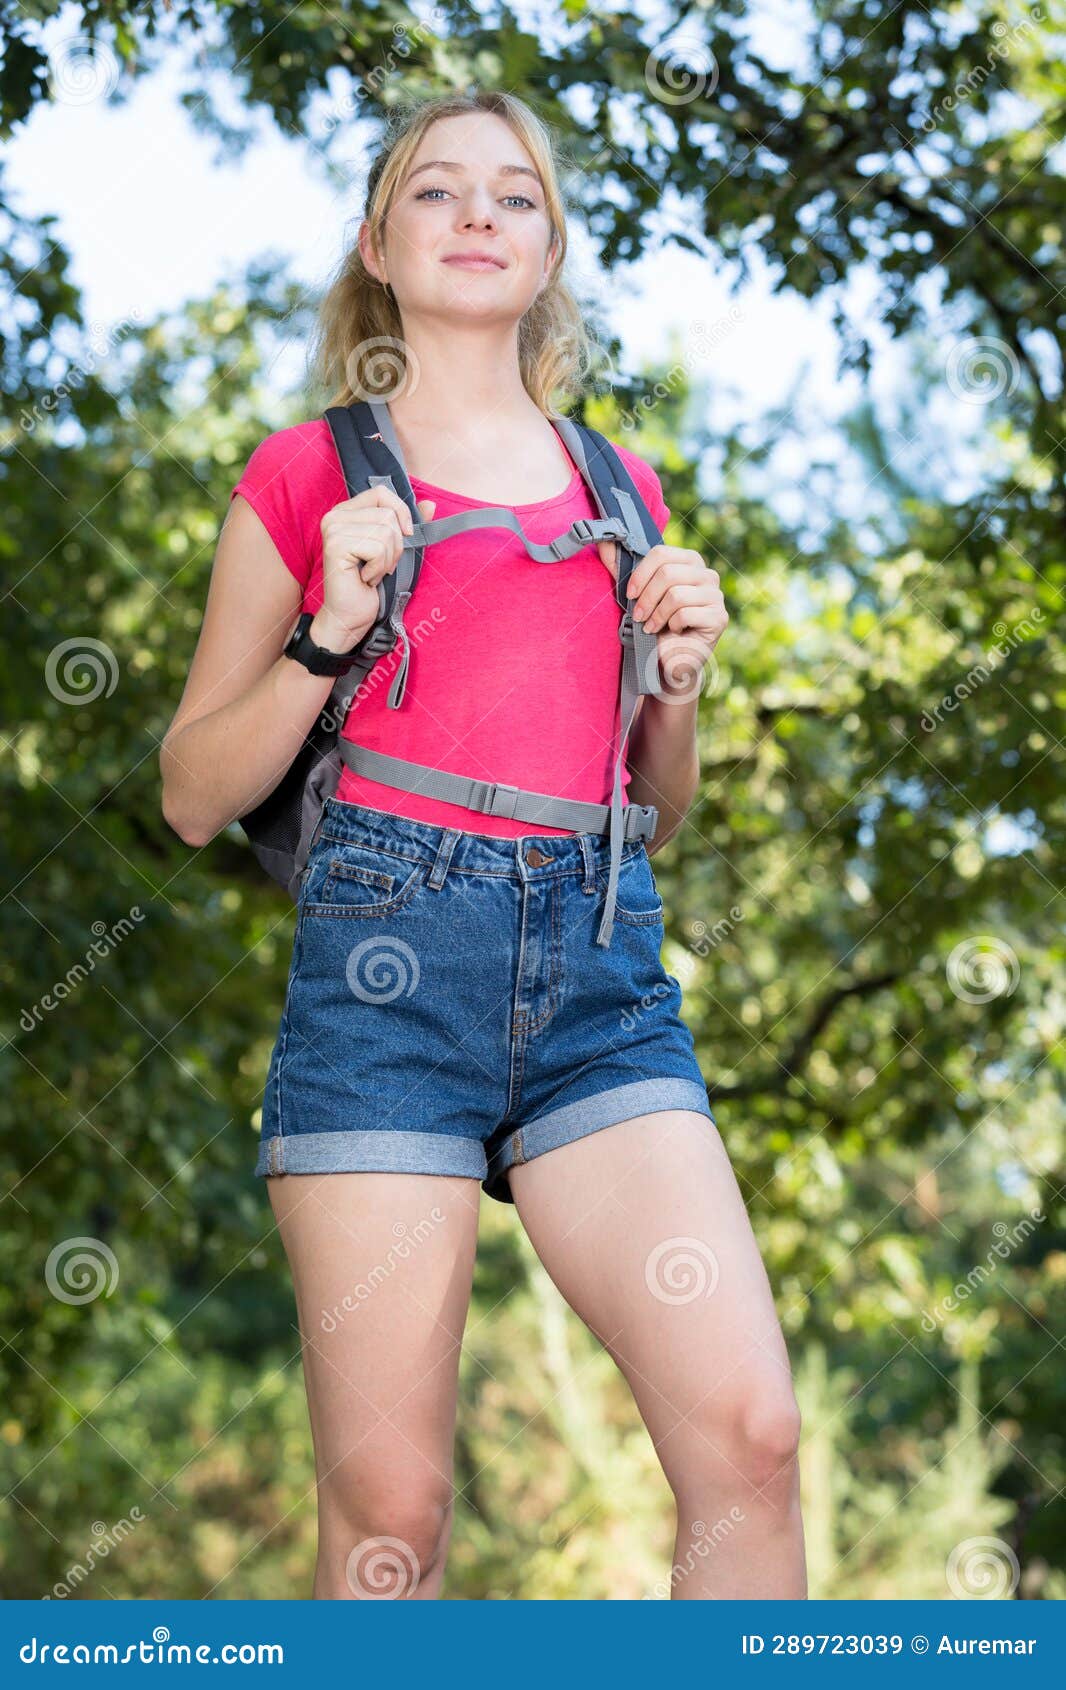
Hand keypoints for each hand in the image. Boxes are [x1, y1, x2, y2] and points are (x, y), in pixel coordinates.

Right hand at [318, 487, 435, 645]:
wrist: (350, 615)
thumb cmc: (370, 584)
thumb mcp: (393, 549)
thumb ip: (407, 524)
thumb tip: (430, 504)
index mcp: (347, 511)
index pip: (381, 493)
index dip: (401, 512)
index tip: (406, 535)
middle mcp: (335, 516)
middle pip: (387, 515)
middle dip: (395, 546)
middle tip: (381, 566)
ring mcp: (333, 529)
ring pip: (385, 532)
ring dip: (387, 560)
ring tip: (372, 573)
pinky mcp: (335, 545)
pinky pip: (377, 548)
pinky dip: (379, 568)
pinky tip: (365, 579)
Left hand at [596, 536, 727, 694]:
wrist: (668, 659)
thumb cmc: (653, 623)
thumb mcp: (636, 593)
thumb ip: (621, 566)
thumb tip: (603, 541)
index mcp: (689, 561)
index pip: (661, 553)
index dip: (640, 574)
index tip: (629, 594)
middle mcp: (707, 574)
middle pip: (668, 573)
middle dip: (647, 598)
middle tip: (639, 616)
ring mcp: (716, 595)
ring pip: (676, 595)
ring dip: (657, 615)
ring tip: (653, 627)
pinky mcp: (719, 617)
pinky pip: (685, 614)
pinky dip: (672, 626)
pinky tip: (674, 633)